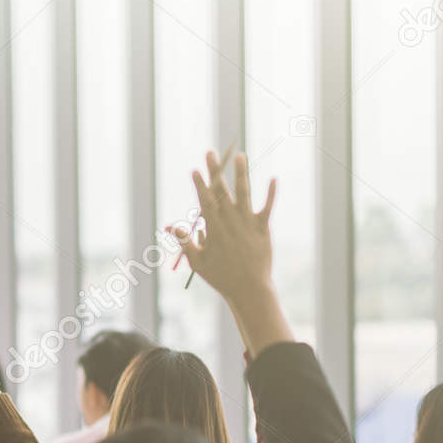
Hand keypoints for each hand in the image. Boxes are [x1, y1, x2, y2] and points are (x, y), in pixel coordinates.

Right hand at [177, 150, 277, 304]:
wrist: (248, 289)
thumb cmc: (221, 277)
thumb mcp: (197, 261)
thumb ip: (184, 241)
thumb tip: (169, 226)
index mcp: (213, 227)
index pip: (204, 200)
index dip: (199, 184)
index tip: (194, 170)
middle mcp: (230, 220)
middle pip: (221, 190)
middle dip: (215, 170)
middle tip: (211, 152)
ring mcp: (247, 222)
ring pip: (244, 192)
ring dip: (241, 172)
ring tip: (239, 155)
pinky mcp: (263, 227)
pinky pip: (268, 207)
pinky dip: (271, 193)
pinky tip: (274, 179)